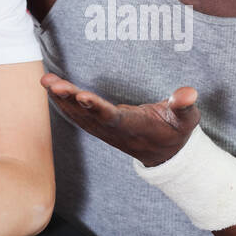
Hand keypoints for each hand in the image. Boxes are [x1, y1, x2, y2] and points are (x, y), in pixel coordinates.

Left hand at [42, 72, 200, 166]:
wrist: (165, 154)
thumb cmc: (176, 132)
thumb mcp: (187, 120)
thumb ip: (185, 106)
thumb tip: (188, 93)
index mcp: (134, 127)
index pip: (112, 118)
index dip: (97, 108)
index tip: (83, 96)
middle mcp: (115, 130)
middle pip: (88, 116)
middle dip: (70, 100)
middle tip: (54, 84)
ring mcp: (105, 130)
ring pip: (79, 115)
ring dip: (62, 98)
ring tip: (46, 81)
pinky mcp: (100, 126)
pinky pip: (78, 115)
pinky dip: (63, 101)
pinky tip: (51, 87)